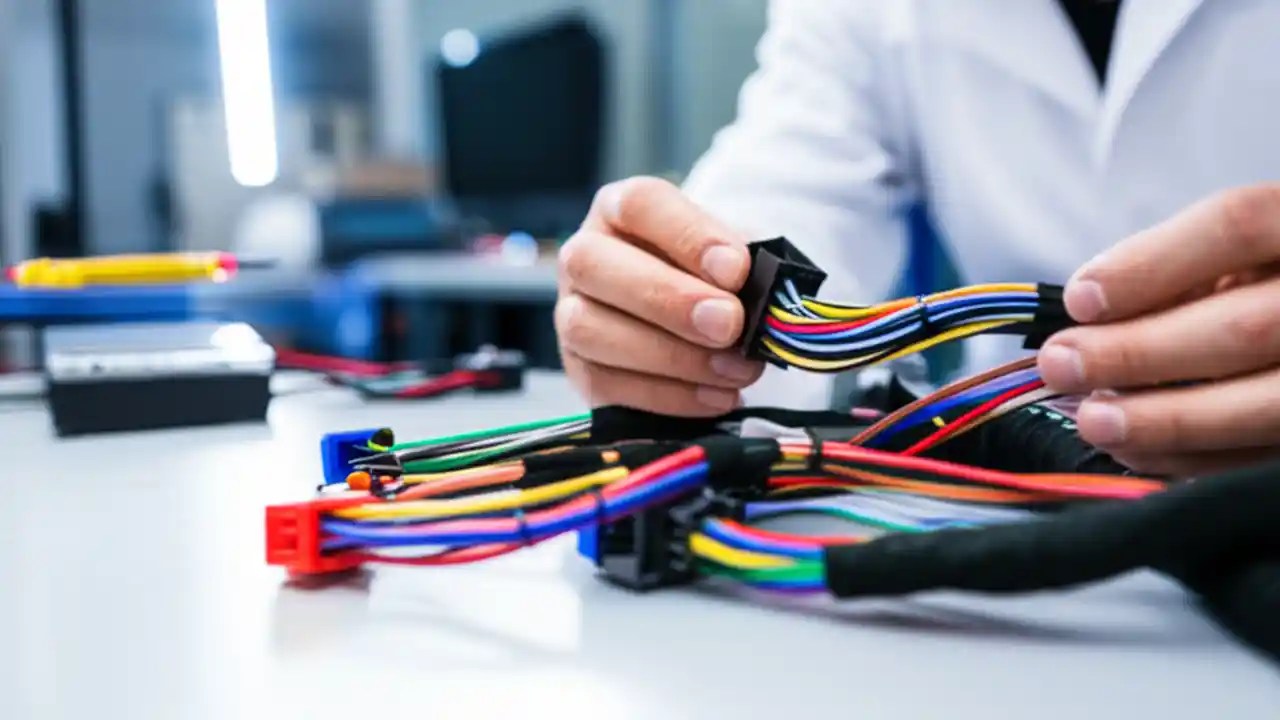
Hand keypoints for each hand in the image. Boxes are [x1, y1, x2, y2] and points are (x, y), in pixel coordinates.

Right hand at [555, 176, 764, 415]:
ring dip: (671, 355)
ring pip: (590, 329)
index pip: (640, 205)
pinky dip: (670, 395)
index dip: (688, 235)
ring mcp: (570, 313)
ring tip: (734, 368)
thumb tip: (767, 292)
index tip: (736, 269)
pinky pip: (608, 385)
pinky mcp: (579, 369)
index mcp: (621, 209)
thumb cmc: (708, 274)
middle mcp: (584, 255)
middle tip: (729, 324)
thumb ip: (746, 262)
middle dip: (669, 299)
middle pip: (594, 264)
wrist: (691, 317)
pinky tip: (718, 395)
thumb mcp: (731, 253)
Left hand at [1037, 184, 1279, 475]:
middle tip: (1062, 365)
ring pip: (1263, 404)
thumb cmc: (1262, 284)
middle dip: (1138, 353)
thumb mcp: (1237, 254)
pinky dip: (1197, 458)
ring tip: (1094, 420)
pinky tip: (1138, 450)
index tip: (1079, 300)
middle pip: (1244, 327)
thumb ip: (1177, 271)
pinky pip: (1264, 458)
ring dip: (1164, 419)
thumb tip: (1087, 313)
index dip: (1149, 264)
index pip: (1236, 224)